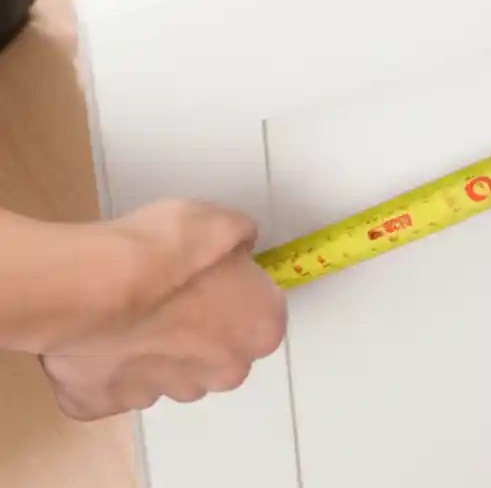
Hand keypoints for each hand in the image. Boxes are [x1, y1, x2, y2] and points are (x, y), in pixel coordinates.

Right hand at [37, 200, 285, 421]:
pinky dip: (106, 368)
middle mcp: (223, 372)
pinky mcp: (109, 403)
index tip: (210, 281)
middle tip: (166, 299)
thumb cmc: (168, 251)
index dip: (234, 297)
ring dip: (153, 352)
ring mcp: (167, 394)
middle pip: (218, 355)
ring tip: (125, 316)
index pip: (259, 318)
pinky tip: (93, 339)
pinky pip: (112, 387)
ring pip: (168, 374)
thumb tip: (239, 249)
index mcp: (260, 332)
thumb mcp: (222, 223)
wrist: (93, 285)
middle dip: (198, 334)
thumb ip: (240, 243)